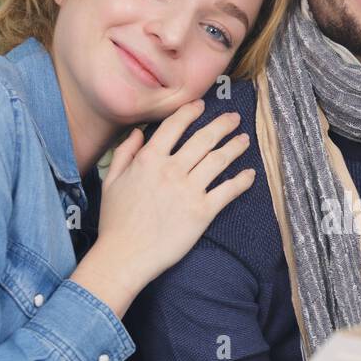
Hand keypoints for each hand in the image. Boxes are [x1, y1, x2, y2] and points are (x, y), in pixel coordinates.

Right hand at [71, 101, 253, 315]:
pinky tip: (250, 174)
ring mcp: (189, 190)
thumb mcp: (111, 181)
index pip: (174, 126)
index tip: (201, 105)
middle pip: (203, 139)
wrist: (125, 255)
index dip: (190, 112)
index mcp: (149, 160)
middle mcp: (171, 170)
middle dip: (222, 125)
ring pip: (219, 160)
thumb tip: (136, 133)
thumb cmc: (115, 221)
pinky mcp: (202, 212)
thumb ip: (124, 153)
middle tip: (234, 118)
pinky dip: (242, 181)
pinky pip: (228, 191)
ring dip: (235, 147)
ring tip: (245, 140)